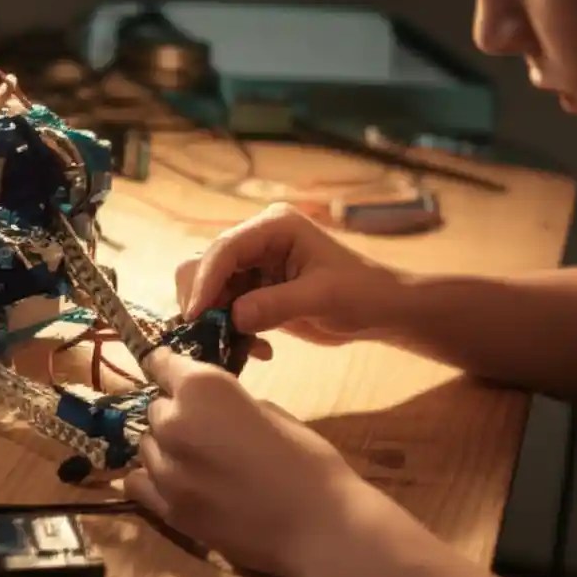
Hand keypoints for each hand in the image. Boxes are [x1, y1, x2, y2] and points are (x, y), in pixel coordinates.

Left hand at [122, 347, 375, 576]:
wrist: (317, 527)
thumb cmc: (308, 460)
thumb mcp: (269, 410)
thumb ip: (229, 405)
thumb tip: (213, 410)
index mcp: (201, 389)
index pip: (161, 364)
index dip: (168, 367)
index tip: (174, 371)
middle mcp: (172, 423)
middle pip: (156, 409)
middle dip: (176, 412)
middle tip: (206, 427)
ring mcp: (165, 470)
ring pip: (147, 445)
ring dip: (166, 445)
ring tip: (197, 458)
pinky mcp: (167, 510)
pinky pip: (138, 482)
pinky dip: (151, 477)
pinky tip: (176, 481)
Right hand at [176, 203, 405, 346]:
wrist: (381, 311)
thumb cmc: (362, 293)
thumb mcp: (322, 298)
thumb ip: (276, 305)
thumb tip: (233, 318)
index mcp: (273, 227)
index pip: (225, 249)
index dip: (205, 281)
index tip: (196, 316)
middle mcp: (257, 240)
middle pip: (204, 264)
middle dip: (203, 300)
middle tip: (211, 335)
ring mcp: (253, 266)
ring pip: (209, 290)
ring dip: (216, 320)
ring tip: (239, 345)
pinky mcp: (254, 291)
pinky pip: (224, 310)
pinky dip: (231, 332)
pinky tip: (258, 349)